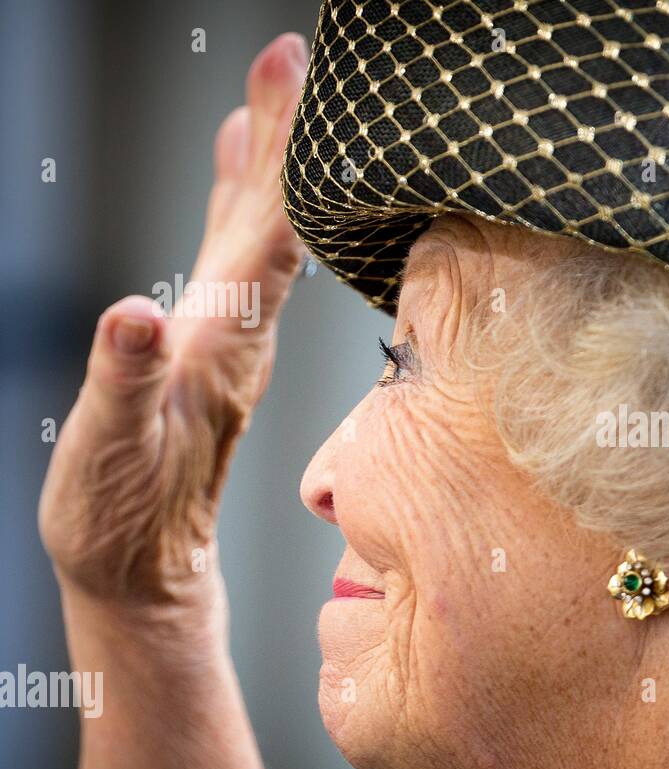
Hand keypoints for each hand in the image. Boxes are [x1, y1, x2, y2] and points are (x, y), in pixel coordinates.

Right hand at [39, 33, 308, 626]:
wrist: (144, 565)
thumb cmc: (125, 516)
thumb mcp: (113, 453)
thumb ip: (124, 385)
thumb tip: (135, 315)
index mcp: (224, 349)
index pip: (272, 242)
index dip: (290, 165)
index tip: (309, 93)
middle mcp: (240, 335)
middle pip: (274, 219)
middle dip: (286, 136)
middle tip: (294, 58)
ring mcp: (228, 337)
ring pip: (257, 232)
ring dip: (268, 161)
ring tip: (275, 92)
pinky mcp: (208, 345)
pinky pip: (230, 257)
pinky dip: (236, 202)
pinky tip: (238, 168)